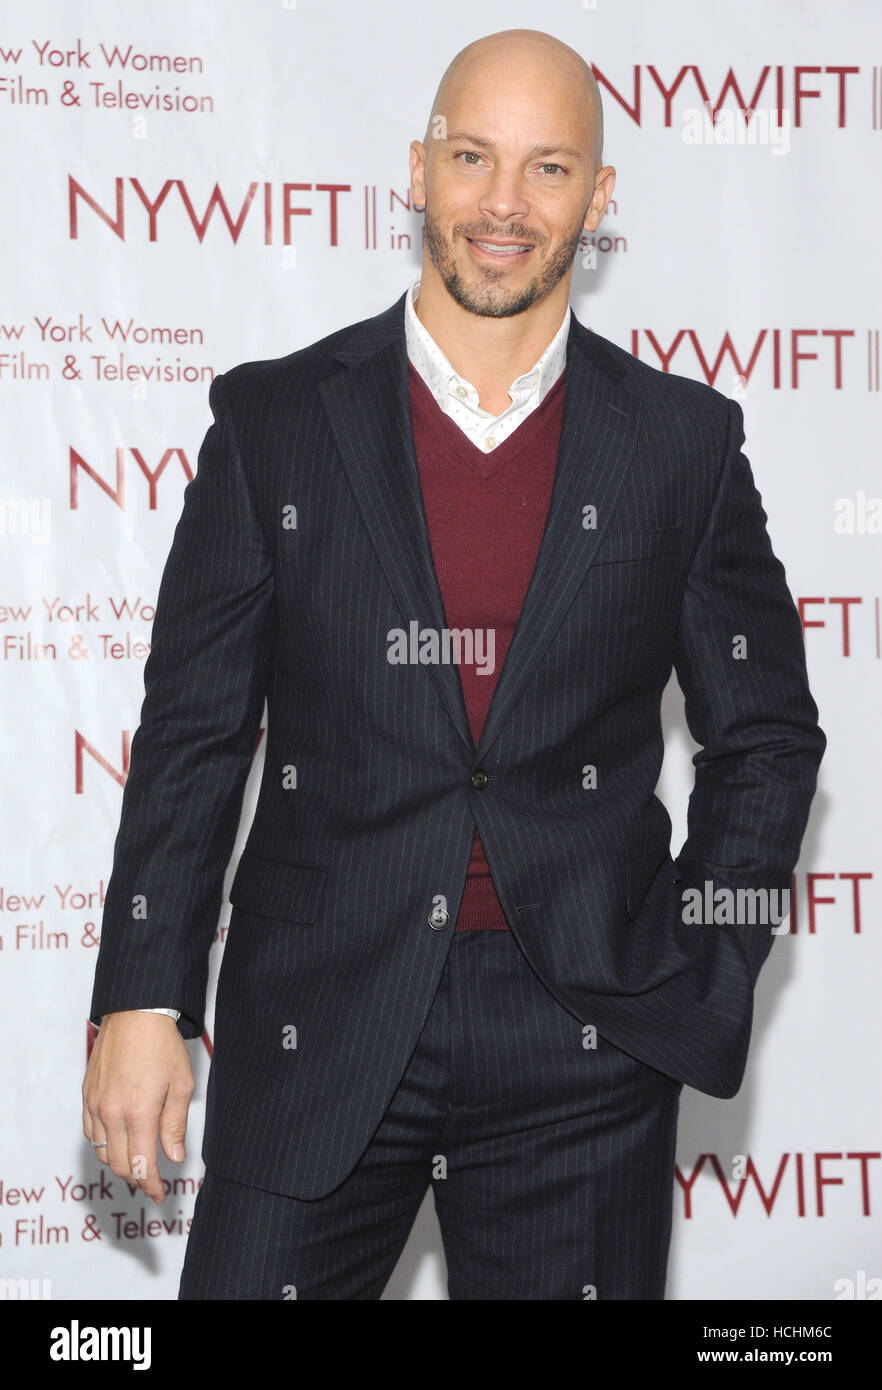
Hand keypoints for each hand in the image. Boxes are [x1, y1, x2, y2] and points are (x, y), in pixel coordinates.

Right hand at [82, 1010, 194, 1203]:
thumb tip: (174, 1156)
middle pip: (120, 1165)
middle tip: (152, 1182)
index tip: (160, 1195)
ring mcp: (96, 1104)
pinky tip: (119, 1139)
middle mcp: (112, 1113)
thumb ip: (174, 1125)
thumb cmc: (162, 1045)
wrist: (135, 1013)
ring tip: (138, 1162)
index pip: (142, 1166)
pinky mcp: (87, 1095)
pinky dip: (105, 1144)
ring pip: (103, 1152)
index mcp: (138, 1113)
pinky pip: (91, 1132)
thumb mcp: (180, 1085)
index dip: (151, 1186)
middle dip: (137, 1179)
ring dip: (120, 1163)